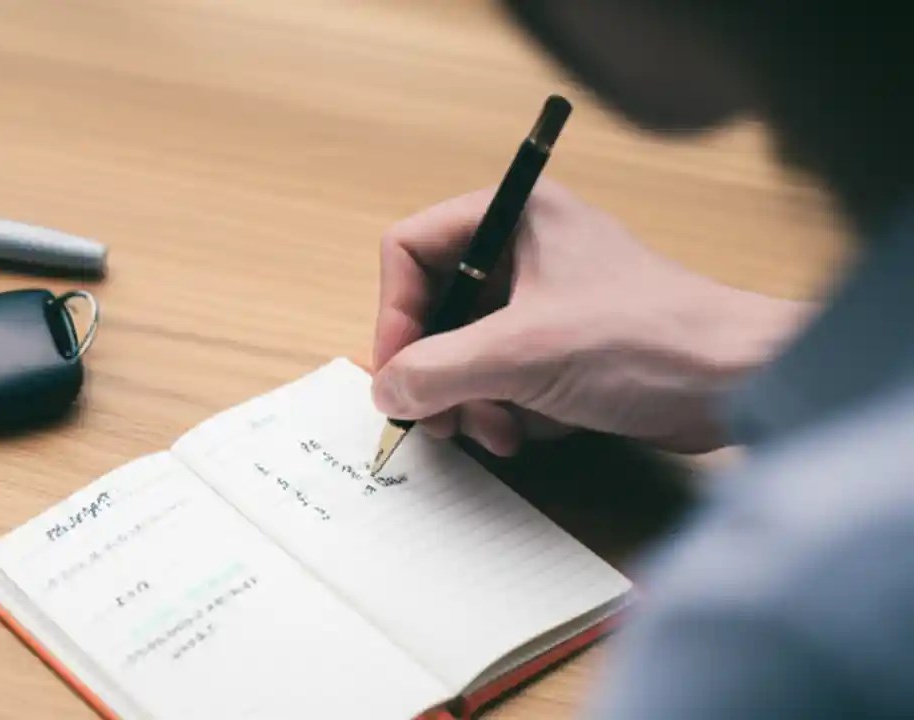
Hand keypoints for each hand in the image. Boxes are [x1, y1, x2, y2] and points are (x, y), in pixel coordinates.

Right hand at [371, 178, 808, 454]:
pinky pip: (502, 375)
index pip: (410, 250)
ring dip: (471, 399)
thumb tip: (384, 391)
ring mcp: (544, 299)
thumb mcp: (520, 354)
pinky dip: (506, 408)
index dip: (395, 313)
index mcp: (513, 215)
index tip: (398, 371)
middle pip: (435, 307)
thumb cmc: (645, 341)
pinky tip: (531, 431)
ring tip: (496, 431)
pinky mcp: (564, 345)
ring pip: (465, 349)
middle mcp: (523, 249)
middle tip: (438, 417)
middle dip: (437, 370)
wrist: (740, 383)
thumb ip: (436, 370)